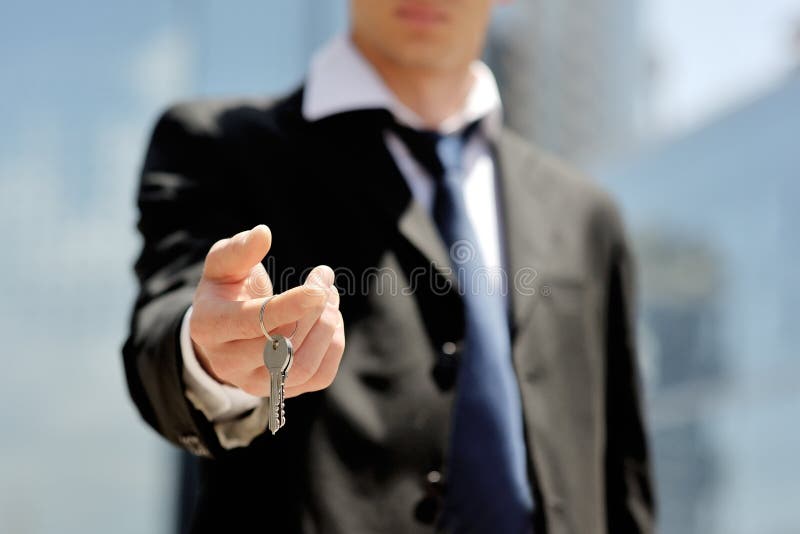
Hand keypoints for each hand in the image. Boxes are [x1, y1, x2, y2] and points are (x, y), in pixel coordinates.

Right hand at [189, 224, 344, 397]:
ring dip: (327, 329)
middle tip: (324, 280)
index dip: (290, 306)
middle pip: (281, 346)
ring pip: (303, 367)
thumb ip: (240, 249)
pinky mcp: (282, 390)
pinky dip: (334, 346)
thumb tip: (263, 233)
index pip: (253, 323)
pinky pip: (319, 377)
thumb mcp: (223, 265)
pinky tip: (331, 320)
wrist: (224, 331)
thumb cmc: (226, 289)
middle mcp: (228, 363)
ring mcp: (255, 383)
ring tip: (330, 298)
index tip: (317, 287)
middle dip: (313, 311)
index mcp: (209, 327)